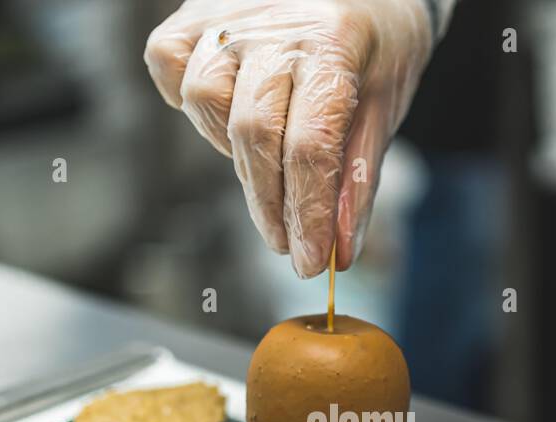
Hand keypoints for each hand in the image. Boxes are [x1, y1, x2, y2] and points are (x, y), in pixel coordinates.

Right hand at [145, 0, 435, 276]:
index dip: (308, 214)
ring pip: (204, 98)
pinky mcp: (196, 11)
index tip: (310, 262)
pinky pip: (170, 64)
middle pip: (254, 133)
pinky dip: (192, 101)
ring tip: (265, 158)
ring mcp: (230, 12)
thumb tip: (340, 253)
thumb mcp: (386, 106)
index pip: (310, 147)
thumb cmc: (378, 40)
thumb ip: (359, 180)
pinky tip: (228, 114)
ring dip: (232, 148)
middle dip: (271, 203)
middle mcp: (276, 22)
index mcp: (334, 42)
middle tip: (287, 240)